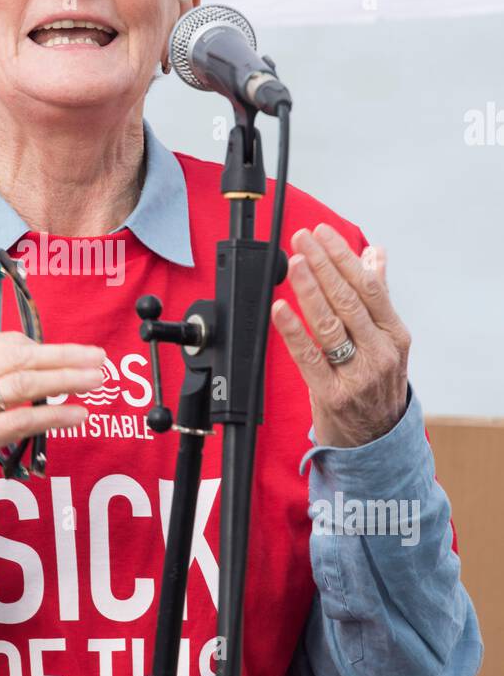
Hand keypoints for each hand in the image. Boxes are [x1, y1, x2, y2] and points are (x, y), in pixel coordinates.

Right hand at [0, 332, 104, 509]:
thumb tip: (46, 357)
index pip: (6, 343)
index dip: (44, 347)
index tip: (72, 353)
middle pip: (19, 359)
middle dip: (64, 356)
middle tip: (97, 357)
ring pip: (23, 386)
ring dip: (65, 381)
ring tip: (94, 381)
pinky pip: (22, 421)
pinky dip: (54, 415)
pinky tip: (78, 415)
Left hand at [270, 224, 410, 448]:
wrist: (377, 442)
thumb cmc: (376, 384)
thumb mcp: (385, 341)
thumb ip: (377, 295)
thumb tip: (375, 253)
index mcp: (394, 334)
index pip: (368, 286)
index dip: (343, 256)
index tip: (322, 234)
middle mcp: (380, 352)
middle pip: (348, 300)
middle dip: (323, 264)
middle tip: (302, 239)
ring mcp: (357, 374)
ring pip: (330, 324)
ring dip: (309, 289)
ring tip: (294, 263)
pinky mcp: (332, 394)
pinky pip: (308, 356)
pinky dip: (293, 330)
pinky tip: (280, 308)